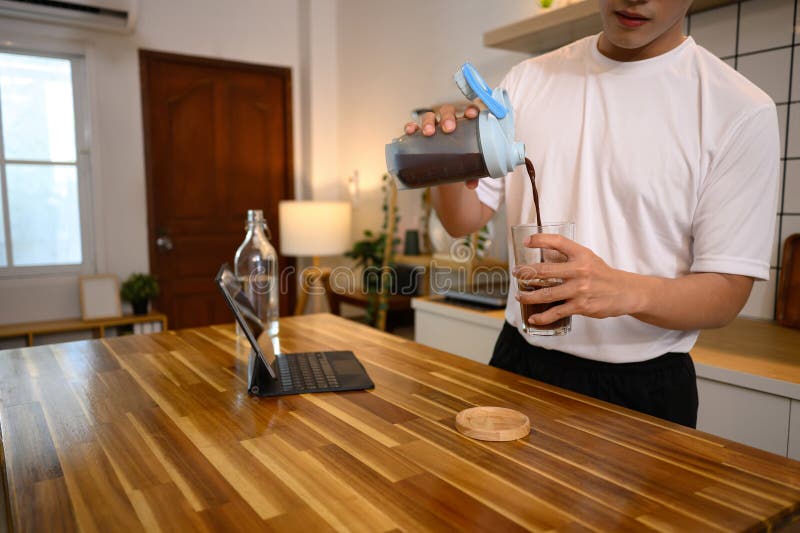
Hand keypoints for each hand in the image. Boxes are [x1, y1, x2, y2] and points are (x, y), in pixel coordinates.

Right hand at [403, 103, 480, 188]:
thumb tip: (472, 184)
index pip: (468, 112)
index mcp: (463, 125)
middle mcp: (447, 122)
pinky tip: (410, 131)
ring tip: (428, 132)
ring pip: (430, 116)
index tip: (471, 115)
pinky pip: (414, 127)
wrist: (444, 167)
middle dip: (447, 117)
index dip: (470, 110)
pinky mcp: (419, 134)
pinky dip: (411, 127)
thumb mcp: (466, 167)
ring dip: (429, 122)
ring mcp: (433, 127)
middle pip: (447, 111)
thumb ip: (472, 174)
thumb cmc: (458, 160)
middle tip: (448, 129)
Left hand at [514, 234, 642, 325]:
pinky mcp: (581, 306)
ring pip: (546, 293)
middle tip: (516, 273)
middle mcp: (580, 270)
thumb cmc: (602, 274)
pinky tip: (533, 317)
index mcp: (581, 254)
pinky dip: (542, 317)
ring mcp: (579, 289)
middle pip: (544, 270)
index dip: (539, 239)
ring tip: (519, 296)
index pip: (557, 241)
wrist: (624, 292)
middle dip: (525, 272)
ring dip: (528, 296)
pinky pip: (556, 312)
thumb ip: (568, 257)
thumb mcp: (588, 258)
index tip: (526, 242)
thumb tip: (542, 256)